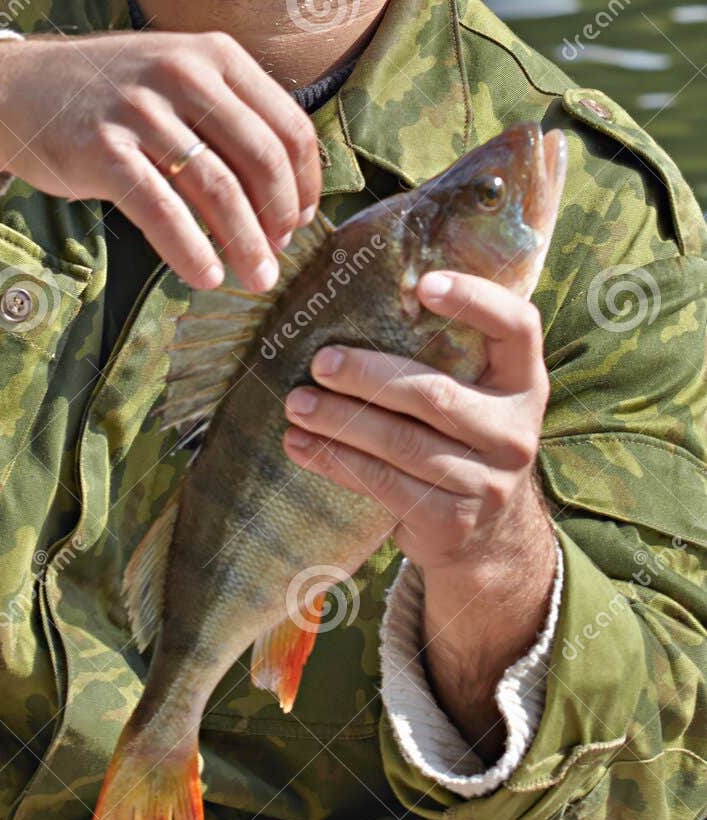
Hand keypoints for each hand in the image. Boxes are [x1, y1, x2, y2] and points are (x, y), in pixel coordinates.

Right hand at [0, 30, 321, 293]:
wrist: (16, 88)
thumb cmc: (110, 92)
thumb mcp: (177, 75)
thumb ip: (229, 114)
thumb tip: (289, 191)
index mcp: (214, 54)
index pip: (287, 124)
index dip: (305, 181)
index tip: (303, 219)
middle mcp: (182, 74)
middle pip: (260, 159)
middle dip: (280, 216)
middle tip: (281, 253)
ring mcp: (140, 111)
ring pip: (217, 189)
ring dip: (245, 243)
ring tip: (256, 277)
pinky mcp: (102, 150)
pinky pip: (162, 210)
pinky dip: (190, 250)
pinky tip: (205, 276)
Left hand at [282, 268, 552, 575]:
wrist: (489, 535)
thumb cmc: (461, 436)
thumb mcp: (473, 392)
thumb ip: (443, 352)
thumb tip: (353, 294)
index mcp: (523, 382)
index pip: (518, 327)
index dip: (476, 300)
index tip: (423, 284)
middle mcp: (515, 431)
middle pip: (435, 394)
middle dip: (368, 375)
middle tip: (320, 362)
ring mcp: (488, 481)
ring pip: (401, 443)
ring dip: (339, 421)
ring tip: (296, 404)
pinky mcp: (451, 522)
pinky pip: (384, 484)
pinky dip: (335, 461)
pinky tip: (300, 445)